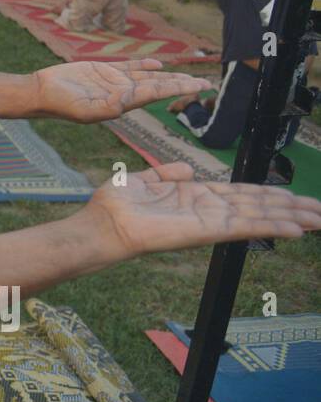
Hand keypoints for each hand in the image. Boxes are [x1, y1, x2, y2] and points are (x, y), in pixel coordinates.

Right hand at [33, 60, 210, 123]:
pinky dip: (145, 65)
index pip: (157, 93)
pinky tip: (158, 65)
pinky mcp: (103, 71)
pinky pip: (130, 67)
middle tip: (206, 84)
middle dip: (182, 85)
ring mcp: (113, 81)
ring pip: (148, 77)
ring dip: (169, 77)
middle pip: (158, 86)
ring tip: (189, 77)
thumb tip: (125, 104)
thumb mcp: (83, 109)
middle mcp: (122, 93)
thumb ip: (105, 107)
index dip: (179, 88)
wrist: (41, 92)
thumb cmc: (59, 103)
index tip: (199, 86)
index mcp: (121, 103)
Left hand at [83, 162, 320, 258]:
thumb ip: (166, 174)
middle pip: (257, 207)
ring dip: (289, 218)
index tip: (293, 198)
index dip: (268, 196)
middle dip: (290, 209)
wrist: (102, 224)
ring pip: (257, 218)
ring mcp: (208, 222)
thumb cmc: (116, 205)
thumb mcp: (143, 180)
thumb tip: (186, 169)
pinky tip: (294, 228)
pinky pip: (242, 228)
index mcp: (195, 196)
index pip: (241, 196)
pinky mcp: (204, 232)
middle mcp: (207, 211)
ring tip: (318, 219)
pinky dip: (269, 227)